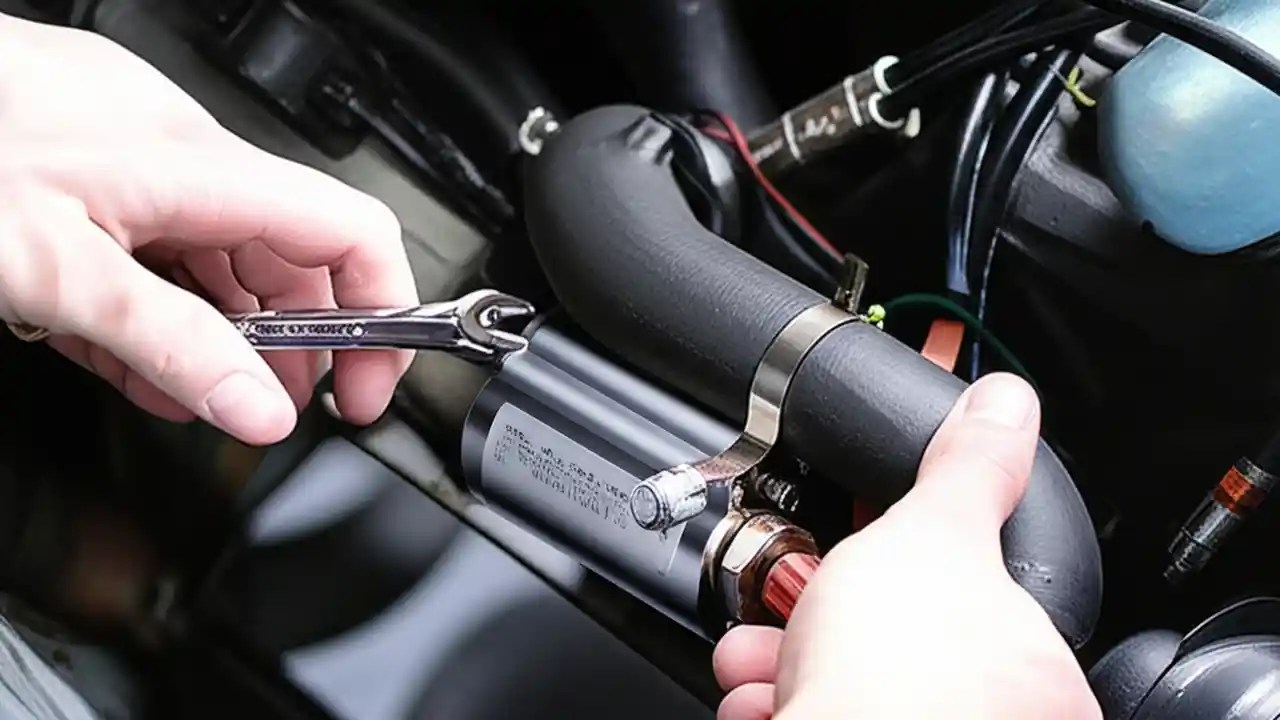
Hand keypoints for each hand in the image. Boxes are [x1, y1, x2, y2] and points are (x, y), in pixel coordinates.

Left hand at [0, 15, 417, 444]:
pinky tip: (141, 359)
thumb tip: (258, 408)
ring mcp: (131, 165)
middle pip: (286, 258)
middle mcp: (177, 158)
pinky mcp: (87, 180)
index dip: (382, 314)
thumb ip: (168, 344)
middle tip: (275, 409)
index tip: (368, 383)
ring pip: (216, 261)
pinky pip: (156, 253)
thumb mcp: (56, 268)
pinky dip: (162, 313)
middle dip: (294, 343)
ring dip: (222, 338)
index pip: (349, 234)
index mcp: (197, 167)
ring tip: (203, 397)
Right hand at [713, 374, 1101, 719]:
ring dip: (787, 667)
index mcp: (1037, 674)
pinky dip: (781, 713)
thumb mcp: (933, 535)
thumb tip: (1006, 402)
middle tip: (795, 614)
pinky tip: (762, 707)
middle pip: (897, 654)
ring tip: (757, 663)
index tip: (859, 565)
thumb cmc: (900, 683)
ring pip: (851, 699)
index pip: (964, 608)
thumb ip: (970, 468)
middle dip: (824, 623)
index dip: (898, 577)